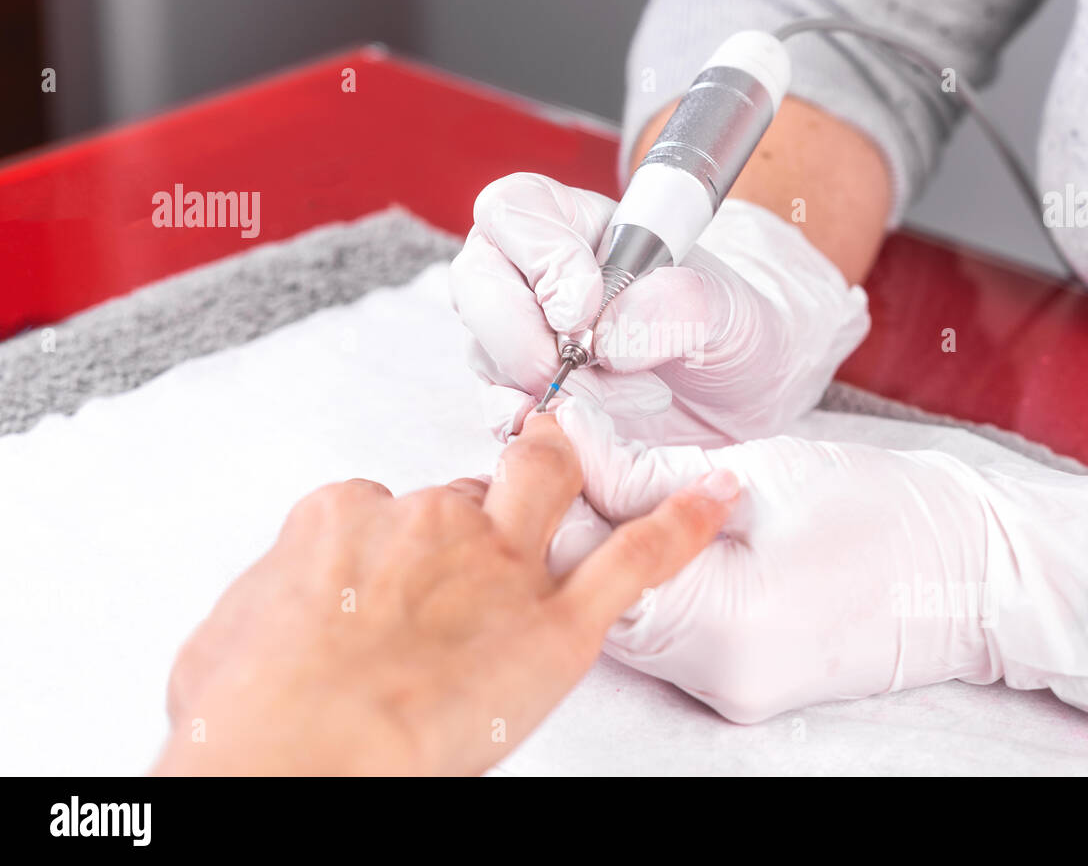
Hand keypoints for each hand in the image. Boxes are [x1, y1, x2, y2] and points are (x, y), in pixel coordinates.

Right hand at [153, 414, 738, 775]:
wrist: (294, 768)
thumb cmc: (245, 725)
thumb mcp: (220, 646)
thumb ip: (267, 600)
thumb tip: (281, 605)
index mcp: (342, 521)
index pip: (381, 505)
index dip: (394, 542)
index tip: (392, 578)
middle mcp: (426, 525)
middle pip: (466, 489)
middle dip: (473, 508)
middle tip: (475, 550)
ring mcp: (497, 566)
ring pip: (545, 482)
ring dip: (556, 473)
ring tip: (562, 473)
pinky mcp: (555, 625)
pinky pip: (636, 557)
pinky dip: (682, 521)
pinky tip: (715, 498)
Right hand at [448, 172, 868, 446]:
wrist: (745, 391)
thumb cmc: (733, 326)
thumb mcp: (730, 305)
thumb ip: (679, 304)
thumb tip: (608, 336)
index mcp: (574, 224)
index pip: (514, 209)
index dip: (538, 256)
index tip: (586, 307)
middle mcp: (532, 276)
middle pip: (476, 283)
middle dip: (523, 335)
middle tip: (587, 367)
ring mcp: (523, 340)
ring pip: (484, 354)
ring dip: (545, 388)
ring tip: (633, 399)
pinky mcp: (529, 400)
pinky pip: (499, 413)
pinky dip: (536, 429)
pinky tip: (589, 434)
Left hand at [550, 399, 1087, 741]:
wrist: (977, 571)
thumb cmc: (889, 510)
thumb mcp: (764, 472)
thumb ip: (655, 472)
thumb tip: (573, 445)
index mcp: (729, 619)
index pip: (591, 568)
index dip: (553, 504)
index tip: (537, 452)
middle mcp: (723, 674)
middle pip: (596, 607)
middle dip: (571, 537)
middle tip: (562, 472)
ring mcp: (734, 690)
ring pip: (625, 627)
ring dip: (604, 565)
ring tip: (607, 502)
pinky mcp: (744, 688)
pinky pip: (668, 640)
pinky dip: (647, 591)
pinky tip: (650, 548)